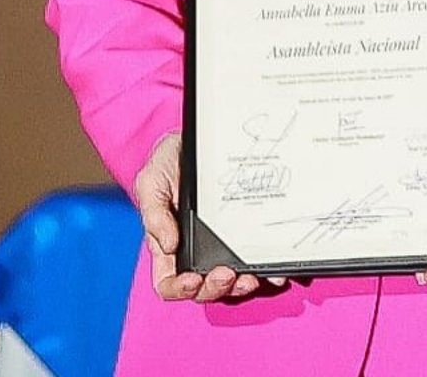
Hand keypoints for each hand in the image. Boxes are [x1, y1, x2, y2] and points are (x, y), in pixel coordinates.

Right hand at [134, 132, 284, 301]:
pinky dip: (266, 270)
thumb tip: (169, 246)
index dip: (179, 289)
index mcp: (169, 245)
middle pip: (204, 287)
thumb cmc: (169, 162)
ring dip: (241, 285)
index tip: (192, 279)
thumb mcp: (151, 182)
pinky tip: (274, 270)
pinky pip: (256, 259)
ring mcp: (223, 244)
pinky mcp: (245, 234)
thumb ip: (154, 214)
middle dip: (216, 288)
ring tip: (251, 277)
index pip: (169, 282)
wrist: (199, 138)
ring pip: (232, 280)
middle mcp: (196, 250)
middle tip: (227, 274)